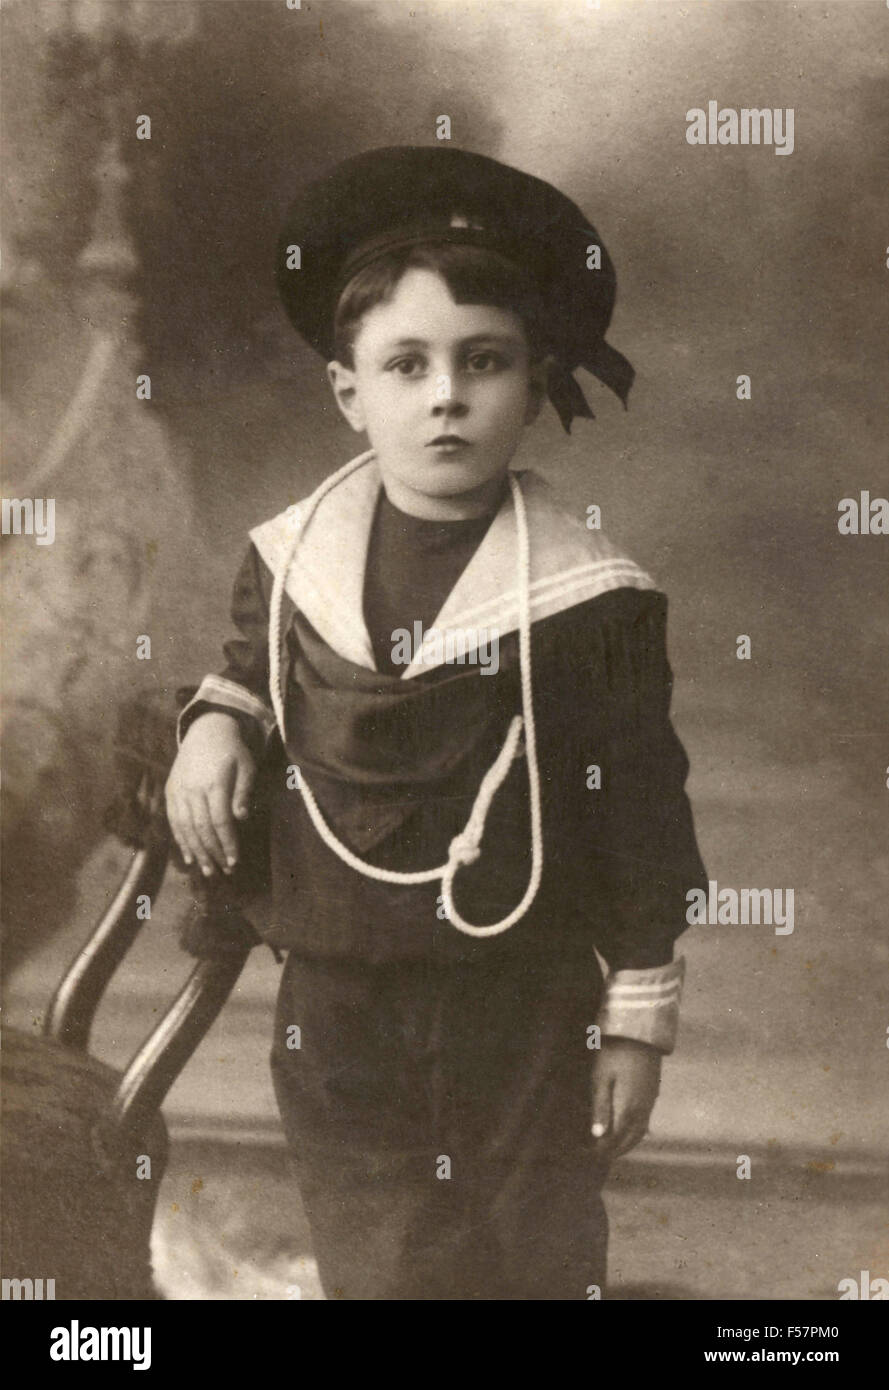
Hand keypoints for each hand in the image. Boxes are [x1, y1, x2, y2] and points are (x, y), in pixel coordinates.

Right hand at [165, 712, 255, 876]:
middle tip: (224, 871)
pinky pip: (173, 820)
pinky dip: (181, 840)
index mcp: (214, 783)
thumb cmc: (232, 751)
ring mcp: (178, 790)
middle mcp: (192, 788)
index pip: (220, 821)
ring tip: (207, 870)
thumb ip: (243, 792)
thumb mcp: (247, 766)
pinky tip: (189, 857)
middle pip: (201, 828)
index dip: (227, 843)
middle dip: (213, 853)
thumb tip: (240, 818)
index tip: (235, 861)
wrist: (206, 730)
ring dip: (196, 852)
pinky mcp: (170, 791)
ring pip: (185, 828)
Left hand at [590, 1036, 661, 1160]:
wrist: (640, 1033)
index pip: (614, 1140)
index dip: (600, 1150)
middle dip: (612, 1151)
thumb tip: (598, 1136)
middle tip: (596, 1156)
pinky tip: (628, 1131)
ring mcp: (650, 1102)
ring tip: (611, 1149)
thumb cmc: (615, 1054)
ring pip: (639, 1133)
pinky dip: (634, 1133)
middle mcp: (642, 1110)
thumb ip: (601, 1108)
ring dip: (626, 1144)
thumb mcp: (601, 1079)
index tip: (585, 1154)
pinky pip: (645, 1123)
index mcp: (628, 1109)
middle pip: (628, 1141)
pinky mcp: (653, 1094)